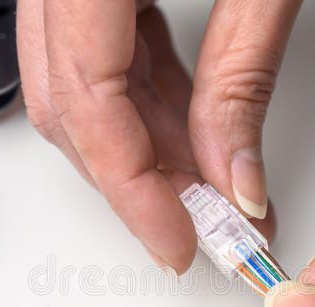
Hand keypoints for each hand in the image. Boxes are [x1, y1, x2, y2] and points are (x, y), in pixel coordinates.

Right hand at [17, 0, 301, 272]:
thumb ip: (243, 76)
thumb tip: (238, 178)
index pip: (84, 99)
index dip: (132, 186)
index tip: (177, 240)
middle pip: (72, 108)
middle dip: (142, 182)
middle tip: (207, 227)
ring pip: (90, 89)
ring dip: (155, 151)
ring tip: (219, 191)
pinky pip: (113, 59)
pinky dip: (156, 107)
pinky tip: (199, 140)